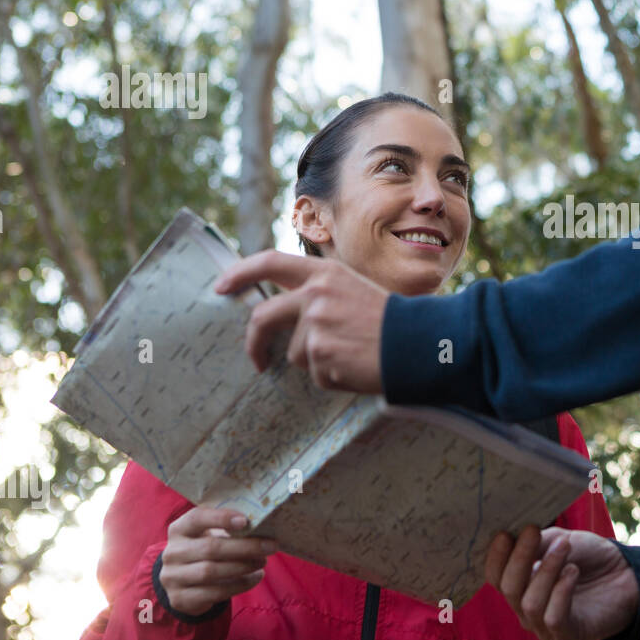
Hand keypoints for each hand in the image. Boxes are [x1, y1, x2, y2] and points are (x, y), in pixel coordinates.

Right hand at [158, 508, 278, 616]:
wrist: (182, 583)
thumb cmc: (203, 550)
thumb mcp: (208, 535)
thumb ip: (227, 529)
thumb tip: (261, 525)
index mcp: (178, 530)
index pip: (196, 518)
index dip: (220, 518)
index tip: (246, 521)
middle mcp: (172, 553)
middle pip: (210, 548)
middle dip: (245, 547)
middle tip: (270, 546)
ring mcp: (173, 577)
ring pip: (211, 572)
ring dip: (243, 566)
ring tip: (263, 561)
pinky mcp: (180, 599)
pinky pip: (215, 592)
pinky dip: (240, 584)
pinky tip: (256, 577)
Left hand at [214, 250, 388, 393]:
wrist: (419, 343)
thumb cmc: (390, 321)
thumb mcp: (352, 290)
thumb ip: (318, 294)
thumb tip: (282, 314)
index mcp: (324, 273)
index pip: (270, 262)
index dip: (241, 272)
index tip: (221, 287)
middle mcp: (315, 294)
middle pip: (263, 318)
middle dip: (253, 343)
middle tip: (256, 361)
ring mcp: (316, 324)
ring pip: (295, 354)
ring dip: (317, 362)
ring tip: (351, 356)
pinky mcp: (320, 354)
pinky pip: (316, 374)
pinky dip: (334, 377)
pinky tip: (357, 367)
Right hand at [485, 525, 638, 639]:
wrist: (626, 573)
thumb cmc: (588, 556)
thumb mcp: (559, 539)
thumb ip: (536, 542)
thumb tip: (515, 537)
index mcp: (519, 584)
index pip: (495, 576)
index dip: (496, 556)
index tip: (505, 533)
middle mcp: (526, 608)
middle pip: (509, 588)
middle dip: (520, 558)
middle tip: (533, 531)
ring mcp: (544, 627)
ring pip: (529, 603)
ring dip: (546, 570)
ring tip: (565, 547)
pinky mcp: (567, 638)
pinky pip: (553, 618)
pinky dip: (561, 591)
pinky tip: (573, 571)